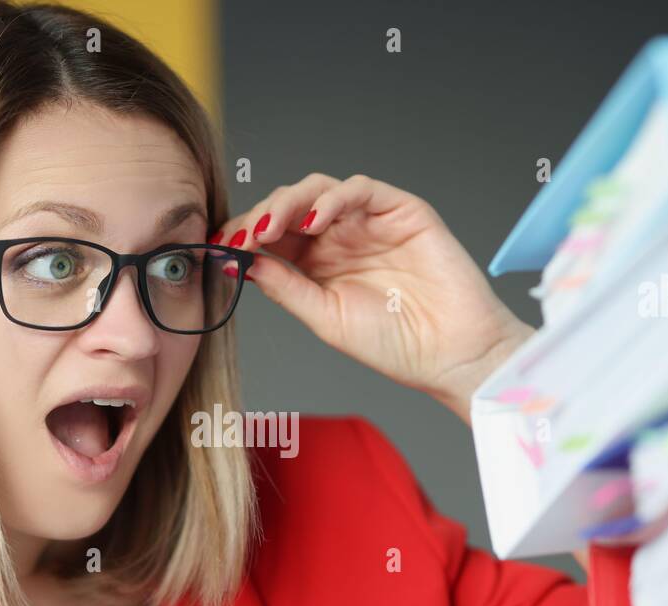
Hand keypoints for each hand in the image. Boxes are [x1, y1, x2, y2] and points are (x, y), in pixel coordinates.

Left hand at [216, 173, 530, 423]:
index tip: (218, 248)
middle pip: (289, 207)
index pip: (272, 236)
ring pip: (318, 190)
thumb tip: (241, 262)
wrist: (450, 355)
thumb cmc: (396, 344)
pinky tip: (314, 220)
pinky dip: (333, 198)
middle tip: (240, 237)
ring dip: (287, 203)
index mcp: (318, 264)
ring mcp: (369, 222)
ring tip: (269, 229)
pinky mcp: (401, 210)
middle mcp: (340, 238)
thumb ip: (286, 287)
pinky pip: (360, 189)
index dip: (244, 235)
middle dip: (259, 217)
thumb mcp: (325, 318)